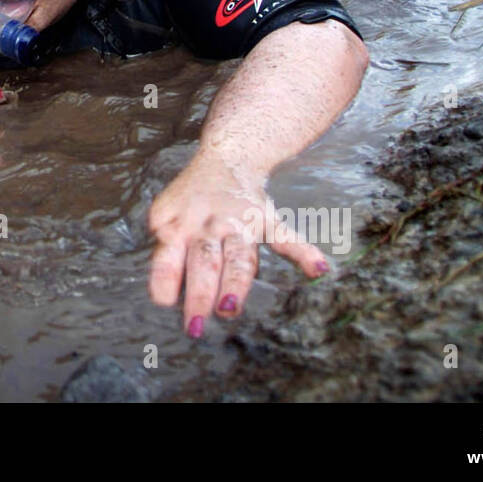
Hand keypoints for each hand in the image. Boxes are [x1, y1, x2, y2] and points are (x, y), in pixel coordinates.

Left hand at [147, 164, 329, 336]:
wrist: (228, 157)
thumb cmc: (191, 198)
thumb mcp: (166, 213)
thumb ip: (165, 247)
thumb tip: (165, 293)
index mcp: (181, 226)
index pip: (169, 255)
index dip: (165, 279)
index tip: (164, 303)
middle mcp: (210, 226)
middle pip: (204, 261)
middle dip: (200, 293)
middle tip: (196, 325)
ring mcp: (240, 224)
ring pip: (239, 257)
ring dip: (235, 283)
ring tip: (231, 308)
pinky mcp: (266, 220)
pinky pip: (286, 237)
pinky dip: (304, 252)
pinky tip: (318, 269)